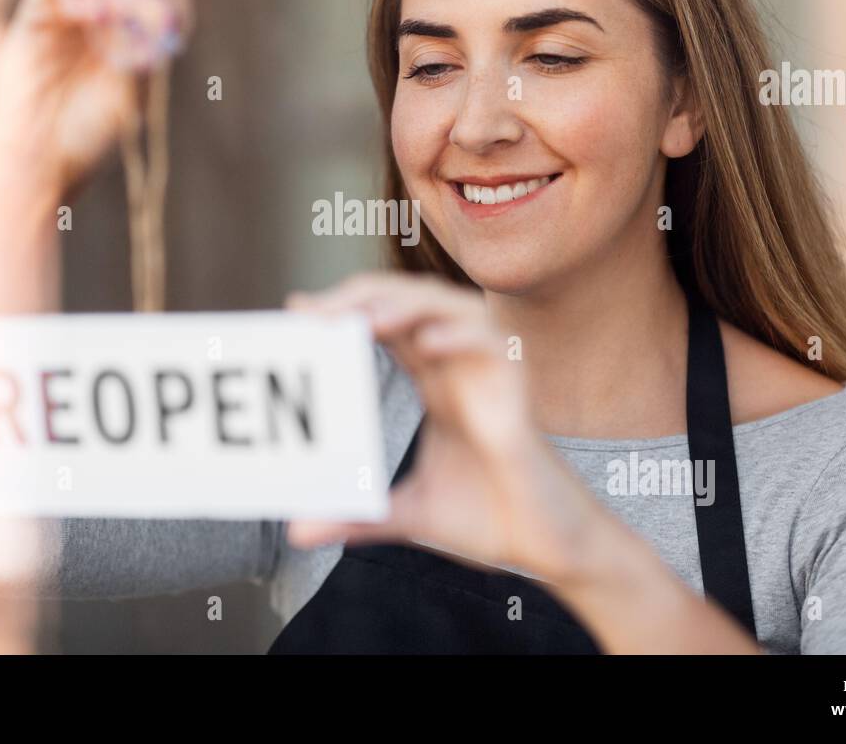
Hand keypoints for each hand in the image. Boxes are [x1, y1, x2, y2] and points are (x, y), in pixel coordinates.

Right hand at [0, 0, 194, 202]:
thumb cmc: (89, 134)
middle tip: (126, 7)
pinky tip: (78, 14)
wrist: (39, 153)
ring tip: (98, 15)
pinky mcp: (44, 3)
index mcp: (149, 36)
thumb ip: (146, 53)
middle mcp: (120, 12)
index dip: (165, 6)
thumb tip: (154, 8)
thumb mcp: (132, 97)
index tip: (151, 37)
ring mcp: (82, 3)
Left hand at [284, 271, 603, 587]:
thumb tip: (295, 531)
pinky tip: (430, 343)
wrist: (549, 548)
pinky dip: (462, 337)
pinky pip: (494, 347)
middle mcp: (459, 368)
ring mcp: (489, 375)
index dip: (346, 310)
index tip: (298, 310)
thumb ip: (356, 515)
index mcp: (435, 383)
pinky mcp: (518, 395)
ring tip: (365, 318)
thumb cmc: (489, 519)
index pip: (387, 325)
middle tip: (316, 310)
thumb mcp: (409, 513)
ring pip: (451, 309)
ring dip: (407, 305)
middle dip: (363, 297)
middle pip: (411, 303)